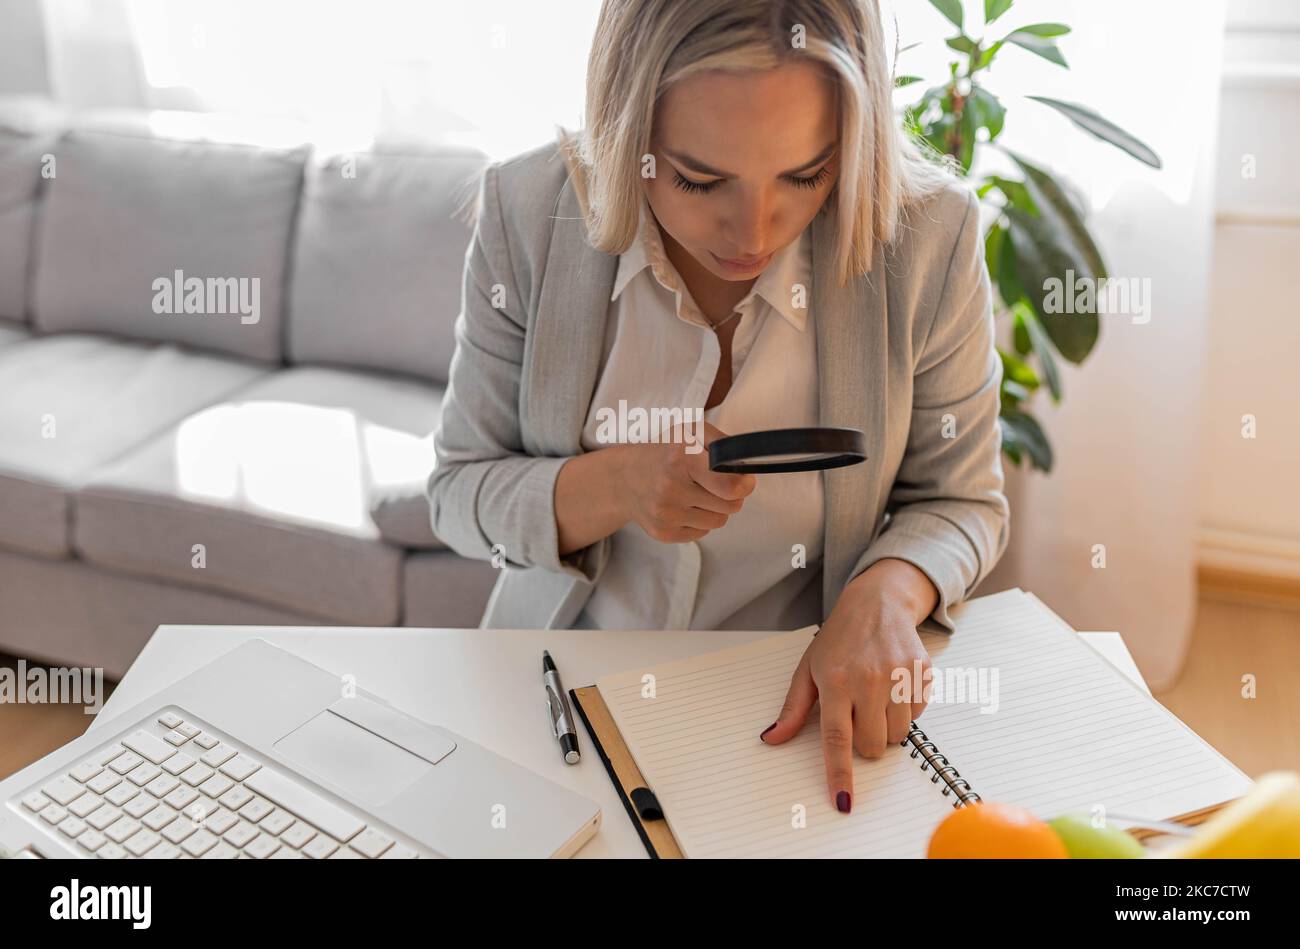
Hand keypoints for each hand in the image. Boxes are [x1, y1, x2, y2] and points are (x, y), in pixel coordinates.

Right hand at [615, 422, 755, 542]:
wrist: (624, 477)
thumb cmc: (665, 452)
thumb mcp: (691, 432)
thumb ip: (724, 444)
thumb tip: (747, 467)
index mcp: (680, 458)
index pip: (730, 486)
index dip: (744, 484)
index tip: (742, 479)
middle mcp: (670, 488)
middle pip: (730, 506)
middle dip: (730, 495)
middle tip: (715, 483)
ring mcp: (664, 513)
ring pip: (718, 521)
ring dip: (715, 508)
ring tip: (696, 493)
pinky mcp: (662, 532)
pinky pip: (702, 533)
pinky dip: (699, 521)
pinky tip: (684, 506)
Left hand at [759, 559, 938, 813]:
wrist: (876, 602)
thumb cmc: (838, 639)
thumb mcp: (808, 670)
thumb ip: (793, 709)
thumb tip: (772, 738)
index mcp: (836, 682)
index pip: (837, 739)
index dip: (840, 774)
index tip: (843, 801)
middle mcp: (869, 680)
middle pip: (873, 745)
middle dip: (865, 742)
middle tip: (857, 715)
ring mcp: (898, 676)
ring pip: (898, 735)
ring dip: (886, 727)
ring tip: (875, 698)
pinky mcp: (921, 673)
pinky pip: (917, 715)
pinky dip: (905, 710)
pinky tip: (892, 686)